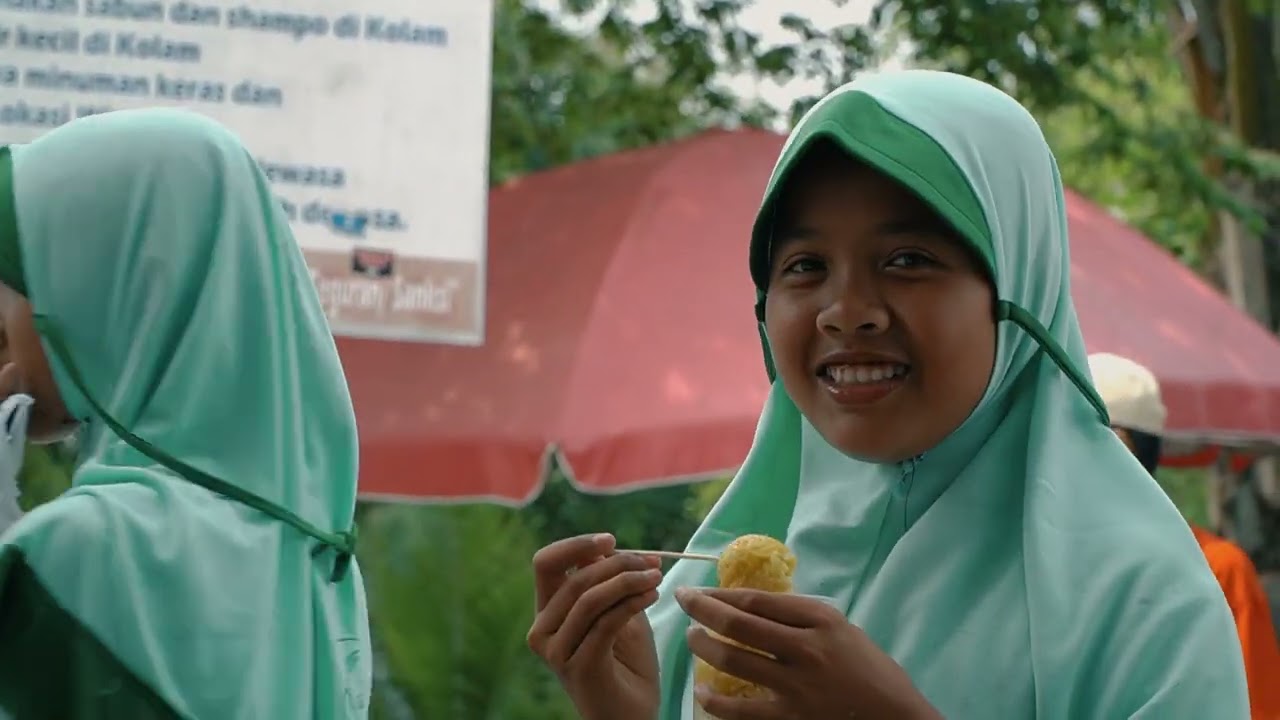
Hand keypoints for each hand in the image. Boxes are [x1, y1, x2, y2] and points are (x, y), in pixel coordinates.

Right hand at [527, 534, 662, 719]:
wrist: (632, 717)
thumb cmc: (626, 666)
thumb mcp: (619, 613)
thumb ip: (609, 582)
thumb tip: (608, 545)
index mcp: (547, 613)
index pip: (545, 563)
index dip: (576, 545)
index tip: (611, 539)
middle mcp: (542, 631)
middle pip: (572, 577)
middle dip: (616, 563)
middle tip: (651, 563)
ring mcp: (557, 652)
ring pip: (589, 598)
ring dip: (628, 580)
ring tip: (656, 578)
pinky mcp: (578, 667)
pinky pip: (605, 622)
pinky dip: (632, 602)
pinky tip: (653, 595)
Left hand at [677, 588, 941, 719]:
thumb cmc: (873, 674)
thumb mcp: (844, 632)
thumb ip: (804, 620)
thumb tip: (756, 608)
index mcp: (821, 621)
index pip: (758, 600)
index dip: (721, 593)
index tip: (701, 590)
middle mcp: (806, 648)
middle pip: (739, 624)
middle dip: (702, 610)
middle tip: (683, 603)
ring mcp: (796, 686)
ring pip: (733, 661)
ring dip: (704, 647)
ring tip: (692, 639)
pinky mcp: (790, 719)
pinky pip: (740, 710)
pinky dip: (714, 701)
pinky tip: (701, 692)